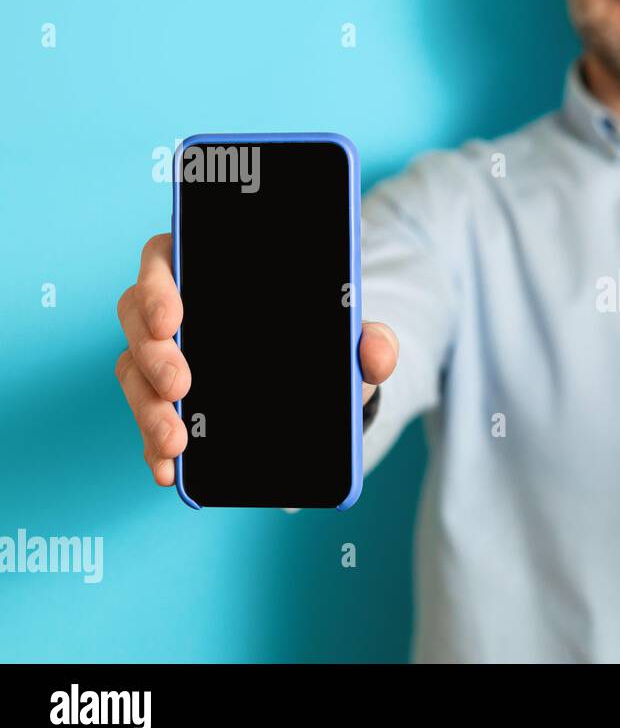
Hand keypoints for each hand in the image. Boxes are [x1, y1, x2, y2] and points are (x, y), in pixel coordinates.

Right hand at [115, 233, 400, 485]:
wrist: (322, 391)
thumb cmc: (323, 346)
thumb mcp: (352, 340)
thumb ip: (371, 341)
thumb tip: (376, 353)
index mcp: (212, 272)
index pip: (164, 258)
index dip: (157, 285)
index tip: (173, 318)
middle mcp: (176, 310)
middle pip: (137, 318)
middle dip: (154, 355)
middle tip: (181, 386)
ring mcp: (163, 356)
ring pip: (134, 372)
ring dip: (148, 408)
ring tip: (176, 442)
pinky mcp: (164, 400)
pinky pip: (147, 418)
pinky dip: (152, 445)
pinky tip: (167, 469)